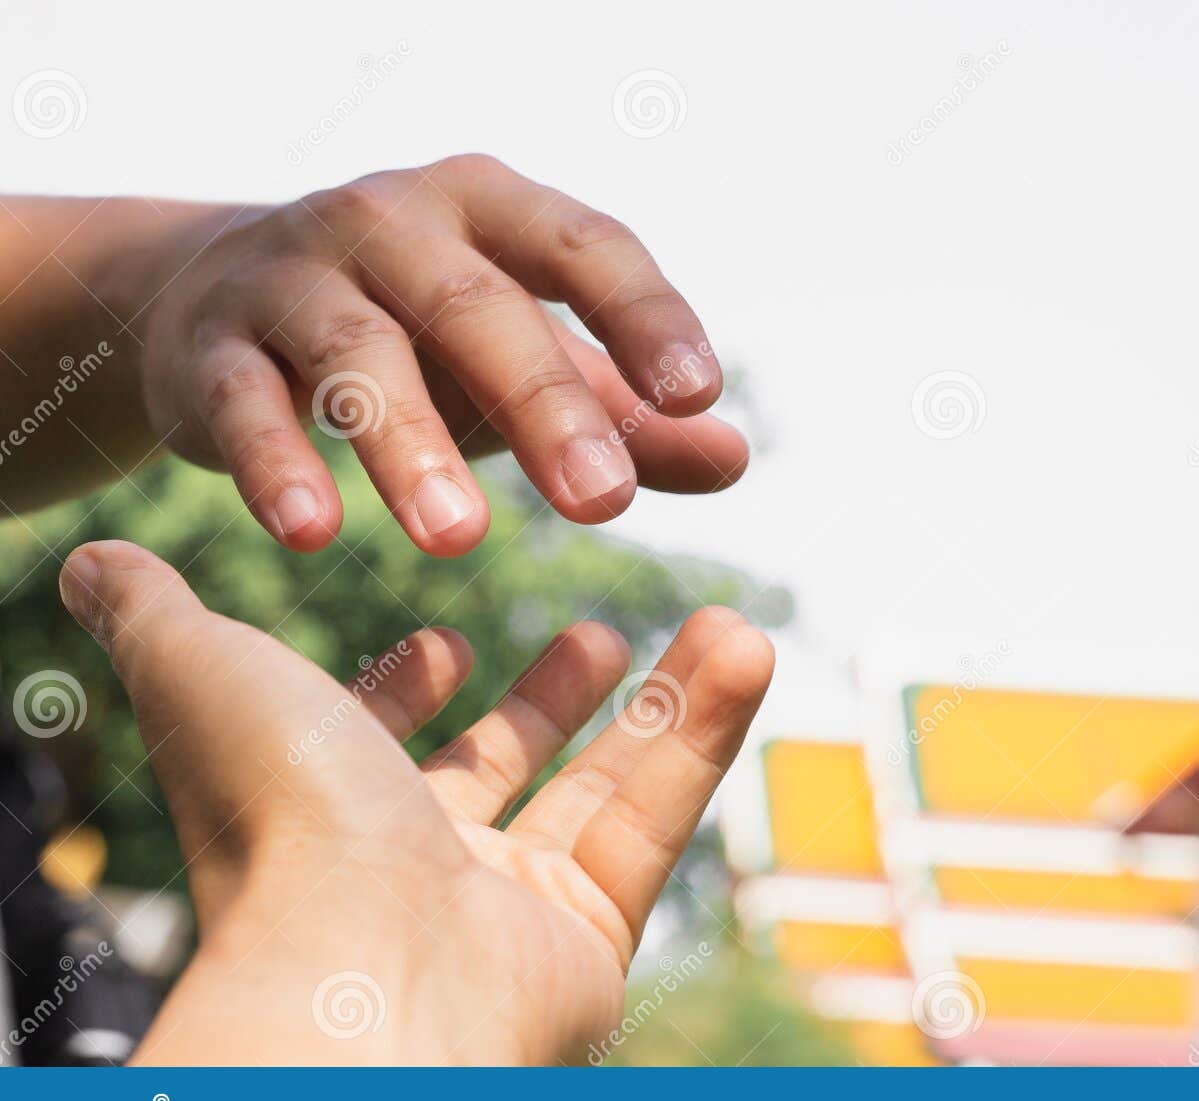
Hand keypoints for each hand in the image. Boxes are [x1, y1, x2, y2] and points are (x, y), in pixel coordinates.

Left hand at [57, 540, 772, 1063]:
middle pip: (501, 772)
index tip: (447, 642)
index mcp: (324, 812)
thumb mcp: (206, 671)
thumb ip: (158, 615)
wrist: (367, 977)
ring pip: (600, 794)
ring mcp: (502, 914)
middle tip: (593, 638)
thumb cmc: (279, 821)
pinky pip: (655, 825)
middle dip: (547, 701)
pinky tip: (744, 649)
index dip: (408, 694)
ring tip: (724, 627)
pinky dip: (704, 735)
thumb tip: (92, 561)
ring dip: (662, 703)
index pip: (375, 752)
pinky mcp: (586, 943)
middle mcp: (412, 871)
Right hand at [106, 155, 746, 553]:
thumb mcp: (524, 357)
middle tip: (602, 503)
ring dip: (409, 445)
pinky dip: (275, 462)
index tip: (697, 394)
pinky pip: (244, 401)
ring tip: (460, 537)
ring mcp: (296, 276)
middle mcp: (395, 223)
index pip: (585, 247)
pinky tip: (310, 531)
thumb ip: (623, 407)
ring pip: (356, 353)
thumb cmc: (416, 332)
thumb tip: (733, 458)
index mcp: (492, 212)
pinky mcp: (212, 344)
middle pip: (478, 308)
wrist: (221, 294)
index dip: (644, 315)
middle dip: (544, 404)